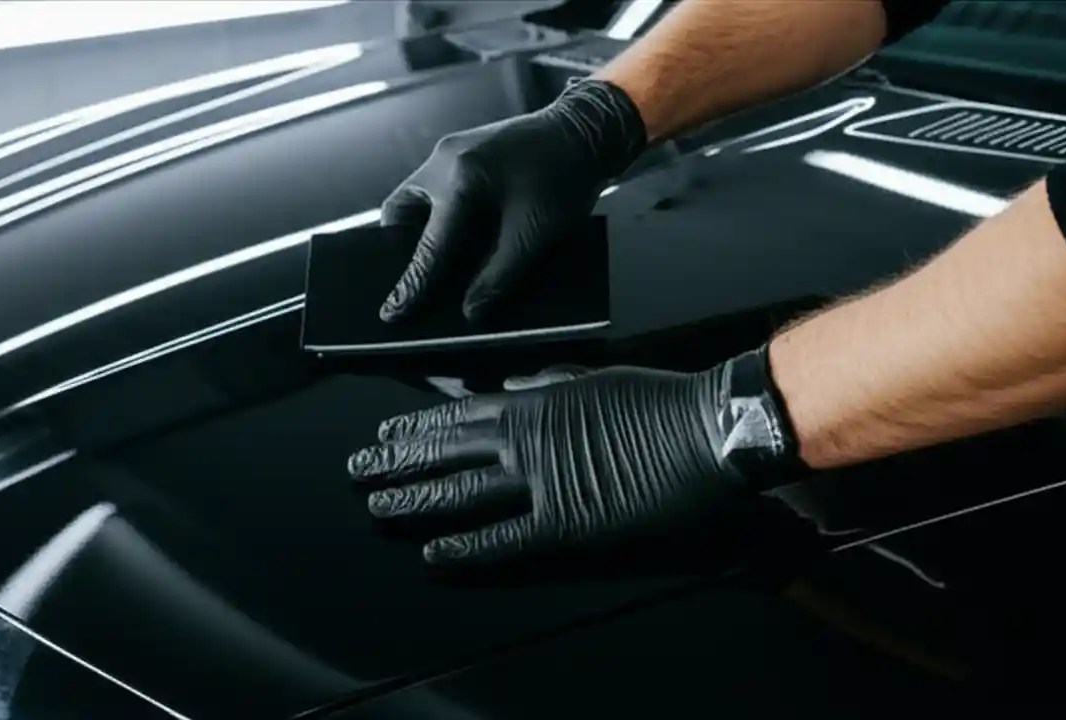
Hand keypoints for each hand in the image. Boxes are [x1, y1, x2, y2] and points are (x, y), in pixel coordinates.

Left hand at [347, 350, 802, 565]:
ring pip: (460, 494)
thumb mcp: (596, 377)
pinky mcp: (565, 523)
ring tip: (376, 509)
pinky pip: (503, 538)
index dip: (414, 428)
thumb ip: (549, 382)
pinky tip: (433, 555)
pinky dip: (466, 548)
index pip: (455, 417)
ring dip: (414, 501)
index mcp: (532, 403)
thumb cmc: (660, 400)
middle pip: (444, 453)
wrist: (707, 428)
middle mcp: (523, 440)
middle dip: (396, 463)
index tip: (383, 434)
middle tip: (358, 472)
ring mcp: (540, 482)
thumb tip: (515, 385)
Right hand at [378, 79, 645, 321]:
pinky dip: (440, 214)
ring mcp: (451, 149)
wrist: (588, 130)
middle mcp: (444, 159)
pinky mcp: (464, 150)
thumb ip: (498, 276)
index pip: (429, 245)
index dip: (413, 284)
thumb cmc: (566, 177)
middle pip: (402, 213)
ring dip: (421, 230)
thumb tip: (471, 310)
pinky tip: (459, 235)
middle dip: (403, 249)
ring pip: (415, 198)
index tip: (394, 312)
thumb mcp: (534, 234)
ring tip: (436, 261)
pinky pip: (436, 188)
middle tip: (413, 281)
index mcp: (460, 179)